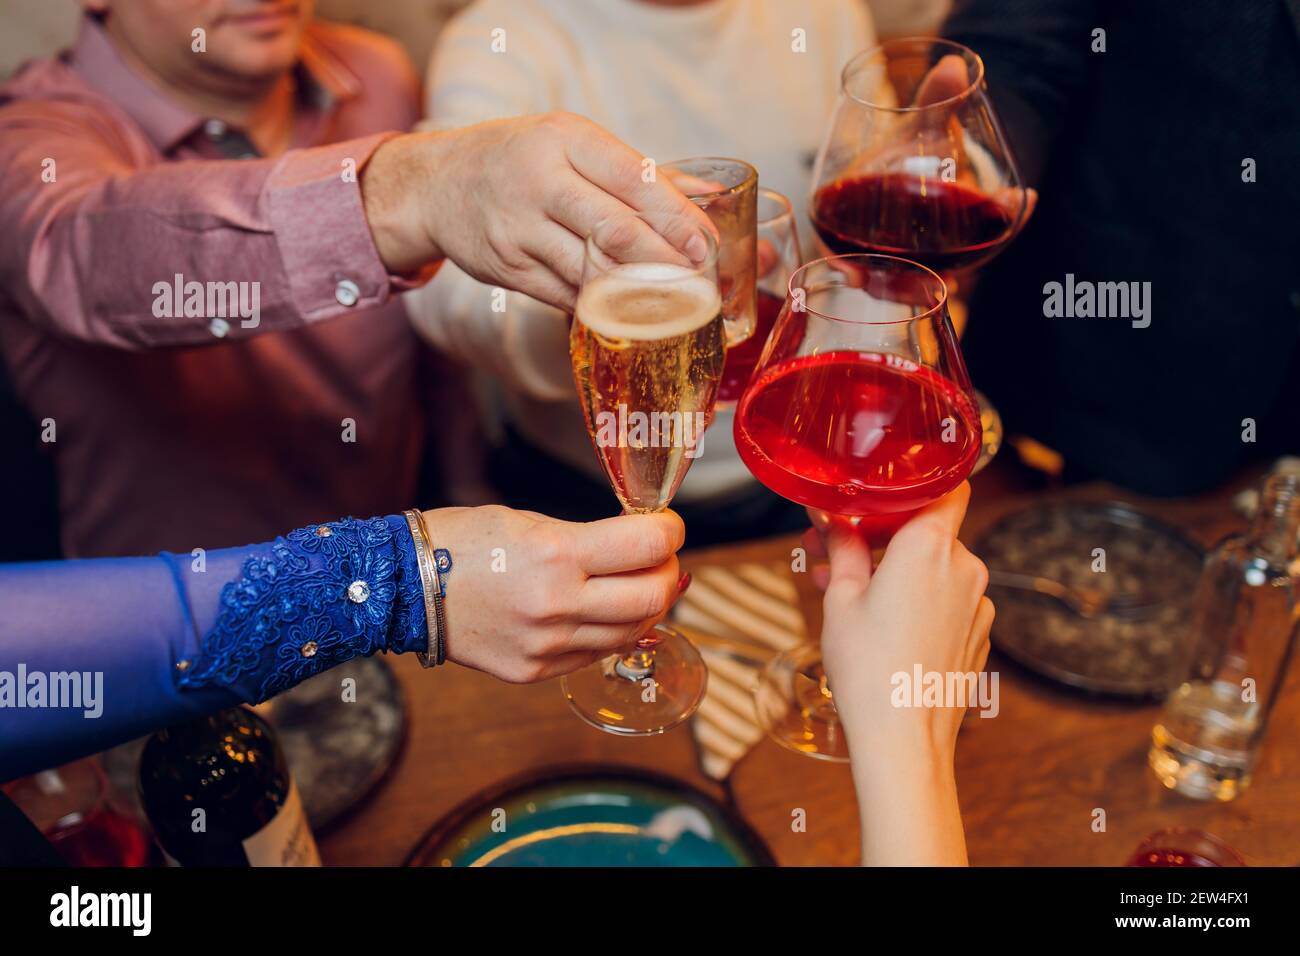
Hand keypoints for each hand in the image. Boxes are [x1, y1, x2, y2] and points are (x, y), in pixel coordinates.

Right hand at [363, 113, 716, 309]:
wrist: (436, 186)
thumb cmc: (520, 161)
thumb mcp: (572, 146)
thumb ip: (640, 173)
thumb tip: (711, 197)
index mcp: (564, 139)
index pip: (633, 178)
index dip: (675, 216)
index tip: (706, 244)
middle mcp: (539, 180)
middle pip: (615, 229)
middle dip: (664, 259)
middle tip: (698, 279)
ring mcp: (518, 228)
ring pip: (590, 269)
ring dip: (636, 290)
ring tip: (672, 301)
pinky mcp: (507, 268)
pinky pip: (566, 295)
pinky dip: (601, 305)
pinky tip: (627, 310)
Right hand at [420, 505, 684, 682]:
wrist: (402, 588)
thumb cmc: (463, 541)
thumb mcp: (530, 521)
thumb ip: (588, 539)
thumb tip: (641, 546)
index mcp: (556, 555)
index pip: (647, 546)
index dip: (670, 531)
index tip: (668, 524)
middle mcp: (557, 605)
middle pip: (652, 597)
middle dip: (668, 572)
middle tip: (661, 558)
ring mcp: (547, 645)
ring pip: (631, 632)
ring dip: (647, 606)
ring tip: (638, 584)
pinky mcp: (535, 671)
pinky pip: (596, 654)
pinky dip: (613, 632)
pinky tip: (605, 612)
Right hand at [810, 483, 991, 864]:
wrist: (904, 739)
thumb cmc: (871, 669)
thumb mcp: (841, 598)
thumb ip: (843, 547)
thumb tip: (833, 517)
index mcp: (931, 545)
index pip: (947, 484)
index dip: (918, 483)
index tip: (884, 492)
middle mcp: (965, 567)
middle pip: (931, 531)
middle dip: (886, 538)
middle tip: (836, 552)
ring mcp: (979, 604)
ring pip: (938, 570)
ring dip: (898, 573)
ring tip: (848, 596)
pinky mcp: (980, 635)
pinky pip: (949, 602)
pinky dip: (920, 603)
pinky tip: (882, 626)